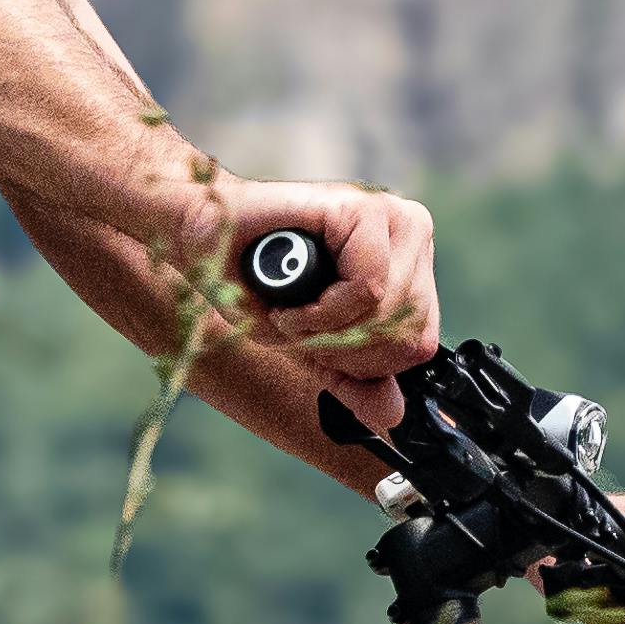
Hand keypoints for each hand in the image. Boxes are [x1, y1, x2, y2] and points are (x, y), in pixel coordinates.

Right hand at [200, 183, 441, 431]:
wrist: (205, 241)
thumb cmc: (258, 287)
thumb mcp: (316, 348)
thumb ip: (357, 381)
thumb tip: (393, 416)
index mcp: (412, 264)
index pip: (419, 345)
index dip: (365, 365)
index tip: (321, 349)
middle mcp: (412, 233)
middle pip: (406, 333)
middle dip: (344, 351)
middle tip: (300, 329)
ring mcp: (392, 216)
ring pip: (389, 314)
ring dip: (327, 332)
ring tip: (293, 314)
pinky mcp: (364, 207)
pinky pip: (368, 289)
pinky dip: (323, 312)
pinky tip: (293, 303)